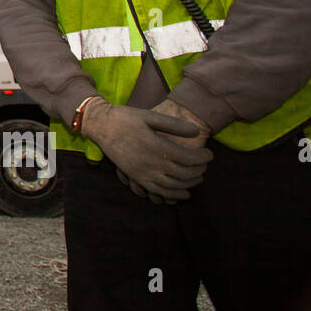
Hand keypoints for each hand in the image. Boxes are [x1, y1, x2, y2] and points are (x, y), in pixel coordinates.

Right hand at [80, 99, 212, 203]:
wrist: (100, 125)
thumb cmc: (125, 117)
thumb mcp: (149, 115)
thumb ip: (174, 124)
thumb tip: (197, 132)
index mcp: (156, 146)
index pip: (188, 158)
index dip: (203, 158)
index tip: (210, 154)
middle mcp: (150, 162)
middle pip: (184, 173)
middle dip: (199, 171)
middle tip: (205, 165)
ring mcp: (142, 172)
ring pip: (173, 185)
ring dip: (189, 184)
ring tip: (198, 178)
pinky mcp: (136, 177)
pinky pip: (158, 191)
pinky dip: (173, 195)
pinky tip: (183, 193)